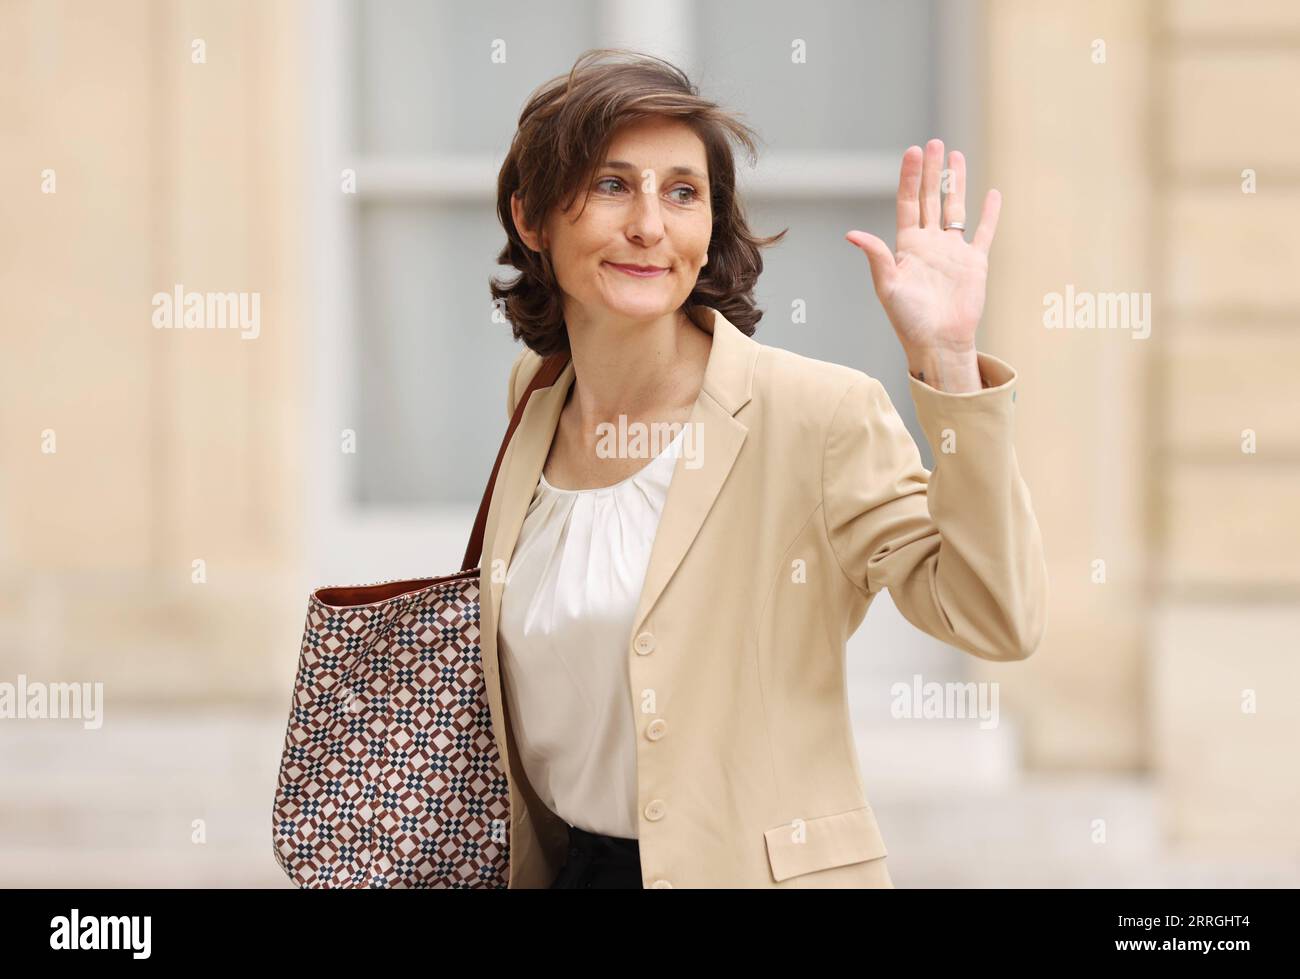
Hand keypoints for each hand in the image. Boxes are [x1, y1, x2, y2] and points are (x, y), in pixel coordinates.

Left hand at [845, 139, 1000, 379]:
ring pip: (955, 208)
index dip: (910, 178)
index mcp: (907, 247)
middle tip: (934, 143)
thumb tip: (852, 234)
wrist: (938, 342)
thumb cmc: (909, 320)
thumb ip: (876, 256)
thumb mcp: (888, 286)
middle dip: (932, 171)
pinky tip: (992, 193)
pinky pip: (984, 232)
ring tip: (956, 155)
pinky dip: (990, 213)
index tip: (913, 152)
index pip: (909, 203)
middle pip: (931, 199)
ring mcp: (953, 252)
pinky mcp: (974, 263)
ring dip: (956, 183)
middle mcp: (930, 244)